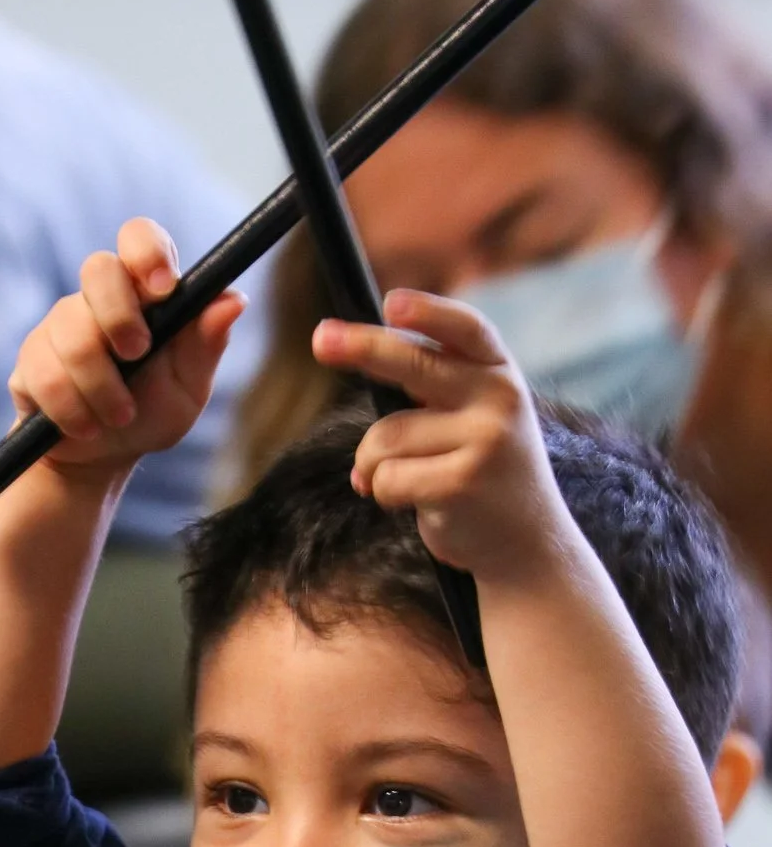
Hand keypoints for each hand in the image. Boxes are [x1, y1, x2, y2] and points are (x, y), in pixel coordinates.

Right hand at [8, 216, 246, 485]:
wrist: (99, 458)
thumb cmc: (150, 413)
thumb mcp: (188, 389)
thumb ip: (205, 346)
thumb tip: (234, 301)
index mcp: (143, 293)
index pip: (139, 237)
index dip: (147, 252)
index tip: (163, 289)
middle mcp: (97, 298)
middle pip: (97, 268)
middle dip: (119, 316)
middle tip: (137, 355)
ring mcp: (59, 325)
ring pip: (73, 334)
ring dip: (101, 386)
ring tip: (119, 416)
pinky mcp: (30, 359)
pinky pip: (45, 374)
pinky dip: (72, 409)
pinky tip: (85, 425)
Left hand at [313, 290, 576, 588]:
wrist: (527, 543)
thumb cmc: (483, 471)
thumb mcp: (477, 415)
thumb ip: (435, 385)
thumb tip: (355, 349)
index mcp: (500, 373)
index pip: (465, 329)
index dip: (428, 313)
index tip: (391, 303)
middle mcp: (498, 399)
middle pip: (413, 366)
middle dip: (362, 349)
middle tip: (320, 340)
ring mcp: (483, 441)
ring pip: (385, 436)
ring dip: (370, 464)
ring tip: (389, 481)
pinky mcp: (462, 483)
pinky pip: (388, 477)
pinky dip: (381, 493)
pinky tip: (408, 504)